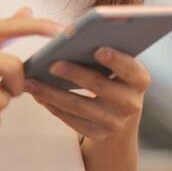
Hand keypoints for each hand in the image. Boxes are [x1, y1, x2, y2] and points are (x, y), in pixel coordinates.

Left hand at [23, 47, 150, 141]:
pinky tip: (38, 95)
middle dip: (75, 74)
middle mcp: (131, 103)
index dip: (116, 60)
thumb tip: (72, 35)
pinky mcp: (98, 134)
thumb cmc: (114, 78)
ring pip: (79, 106)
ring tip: (32, 81)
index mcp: (140, 80)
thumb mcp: (119, 67)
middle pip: (100, 86)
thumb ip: (105, 51)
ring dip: (52, 93)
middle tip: (52, 64)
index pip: (131, 69)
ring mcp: (115, 122)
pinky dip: (53, 106)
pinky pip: (71, 120)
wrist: (120, 114)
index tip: (98, 49)